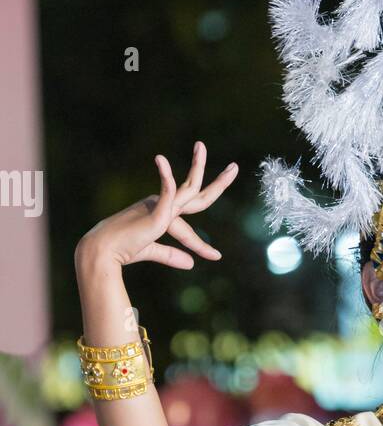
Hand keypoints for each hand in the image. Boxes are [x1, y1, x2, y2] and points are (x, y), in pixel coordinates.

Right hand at [75, 143, 237, 272]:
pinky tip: (162, 161)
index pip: (188, 230)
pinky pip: (168, 190)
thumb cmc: (123, 250)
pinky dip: (167, 177)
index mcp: (163, 214)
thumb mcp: (151, 250)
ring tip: (228, 164)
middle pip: (197, 193)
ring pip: (191, 189)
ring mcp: (161, 205)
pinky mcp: (157, 209)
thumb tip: (191, 264)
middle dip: (218, 182)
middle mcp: (164, 204)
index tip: (216, 257)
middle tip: (234, 168)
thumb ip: (170, 255)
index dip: (201, 246)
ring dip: (203, 171)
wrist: (105, 250)